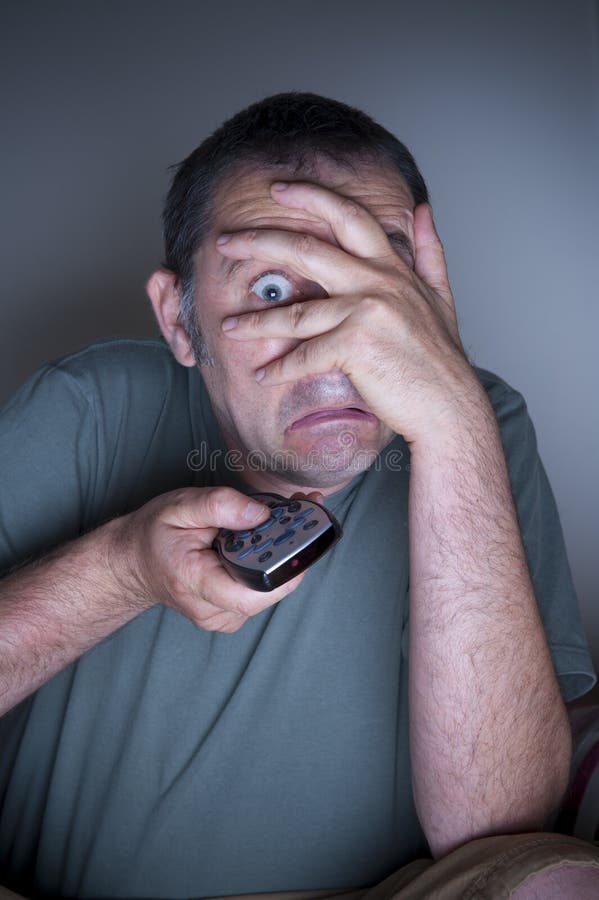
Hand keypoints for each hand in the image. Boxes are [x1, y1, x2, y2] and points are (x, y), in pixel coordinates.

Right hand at [118, 486, 321, 632]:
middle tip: (304, 510)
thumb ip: (220, 506)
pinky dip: (273, 564)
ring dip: (285, 555)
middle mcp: (211, 610)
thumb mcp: (179, 506)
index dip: (286, 567)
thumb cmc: (154, 533)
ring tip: (288, 518)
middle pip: (270, 589)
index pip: (253, 593)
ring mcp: (223, 616)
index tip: (304, 531)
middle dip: (292, 550)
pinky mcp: (232, 613)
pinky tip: (270, 539)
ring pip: (270, 590)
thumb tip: (262, 514)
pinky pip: (263, 591)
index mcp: (196, 583)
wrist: (134, 561)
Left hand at [217, 183, 480, 443]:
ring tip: (229, 327)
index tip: (278, 188)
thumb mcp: (441, 297)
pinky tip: (263, 375)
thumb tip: (421, 209)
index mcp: (392, 268)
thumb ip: (429, 251)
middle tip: (224, 242)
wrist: (449, 407)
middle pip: (308, 251)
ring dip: (256, 322)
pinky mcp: (356, 347)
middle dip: (259, 242)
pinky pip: (305, 356)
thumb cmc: (440, 359)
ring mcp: (367, 312)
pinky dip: (281, 369)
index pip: (349, 216)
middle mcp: (378, 282)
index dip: (311, 196)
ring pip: (296, 311)